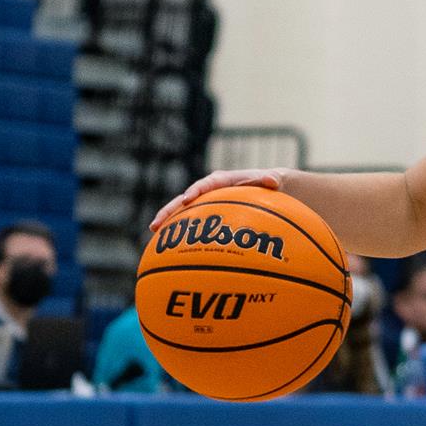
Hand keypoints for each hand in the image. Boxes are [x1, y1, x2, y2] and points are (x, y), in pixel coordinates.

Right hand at [149, 168, 288, 229]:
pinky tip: (169, 246)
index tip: (187, 200)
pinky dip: (180, 231)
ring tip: (153, 233)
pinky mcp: (206, 214)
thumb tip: (273, 180)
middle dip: (170, 210)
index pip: (206, 185)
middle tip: (157, 223)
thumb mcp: (272, 180)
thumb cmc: (269, 184)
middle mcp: (209, 190)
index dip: (195, 191)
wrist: (268, 188)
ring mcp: (205, 202)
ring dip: (168, 220)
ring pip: (183, 211)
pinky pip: (191, 222)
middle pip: (185, 199)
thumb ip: (270, 179)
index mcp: (222, 180)